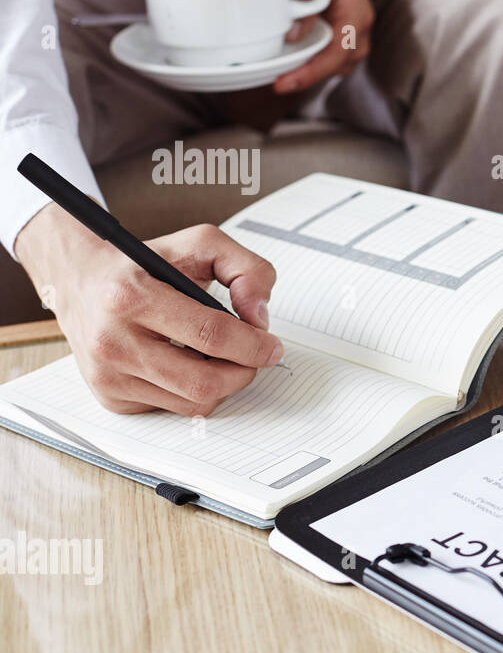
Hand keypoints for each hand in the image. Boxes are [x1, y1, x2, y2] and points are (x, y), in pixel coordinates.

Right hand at [15, 204, 282, 414]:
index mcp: (131, 297)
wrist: (80, 280)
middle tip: (254, 356)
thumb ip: (246, 268)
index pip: (212, 335)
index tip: (272, 346)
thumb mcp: (198, 244)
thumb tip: (260, 316)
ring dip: (222, 383)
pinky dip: (193, 391)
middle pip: (205, 381)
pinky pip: (173, 408)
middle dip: (244, 371)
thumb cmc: (143, 265)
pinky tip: (188, 364)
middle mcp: (113, 341)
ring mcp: (108, 375)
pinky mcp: (110, 397)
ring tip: (222, 357)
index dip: (254, 346)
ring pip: (193, 402)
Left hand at [273, 0, 397, 93]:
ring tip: (277, 68)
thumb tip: (293, 31)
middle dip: (302, 77)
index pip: (337, 53)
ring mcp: (353, 47)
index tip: (284, 82)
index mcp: (358, 16)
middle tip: (273, 81)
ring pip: (327, 69)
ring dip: (302, 71)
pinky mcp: (340, 51)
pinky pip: (323, 65)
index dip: (311, 72)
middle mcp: (360, 37)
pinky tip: (286, 61)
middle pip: (332, 67)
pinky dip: (305, 65)